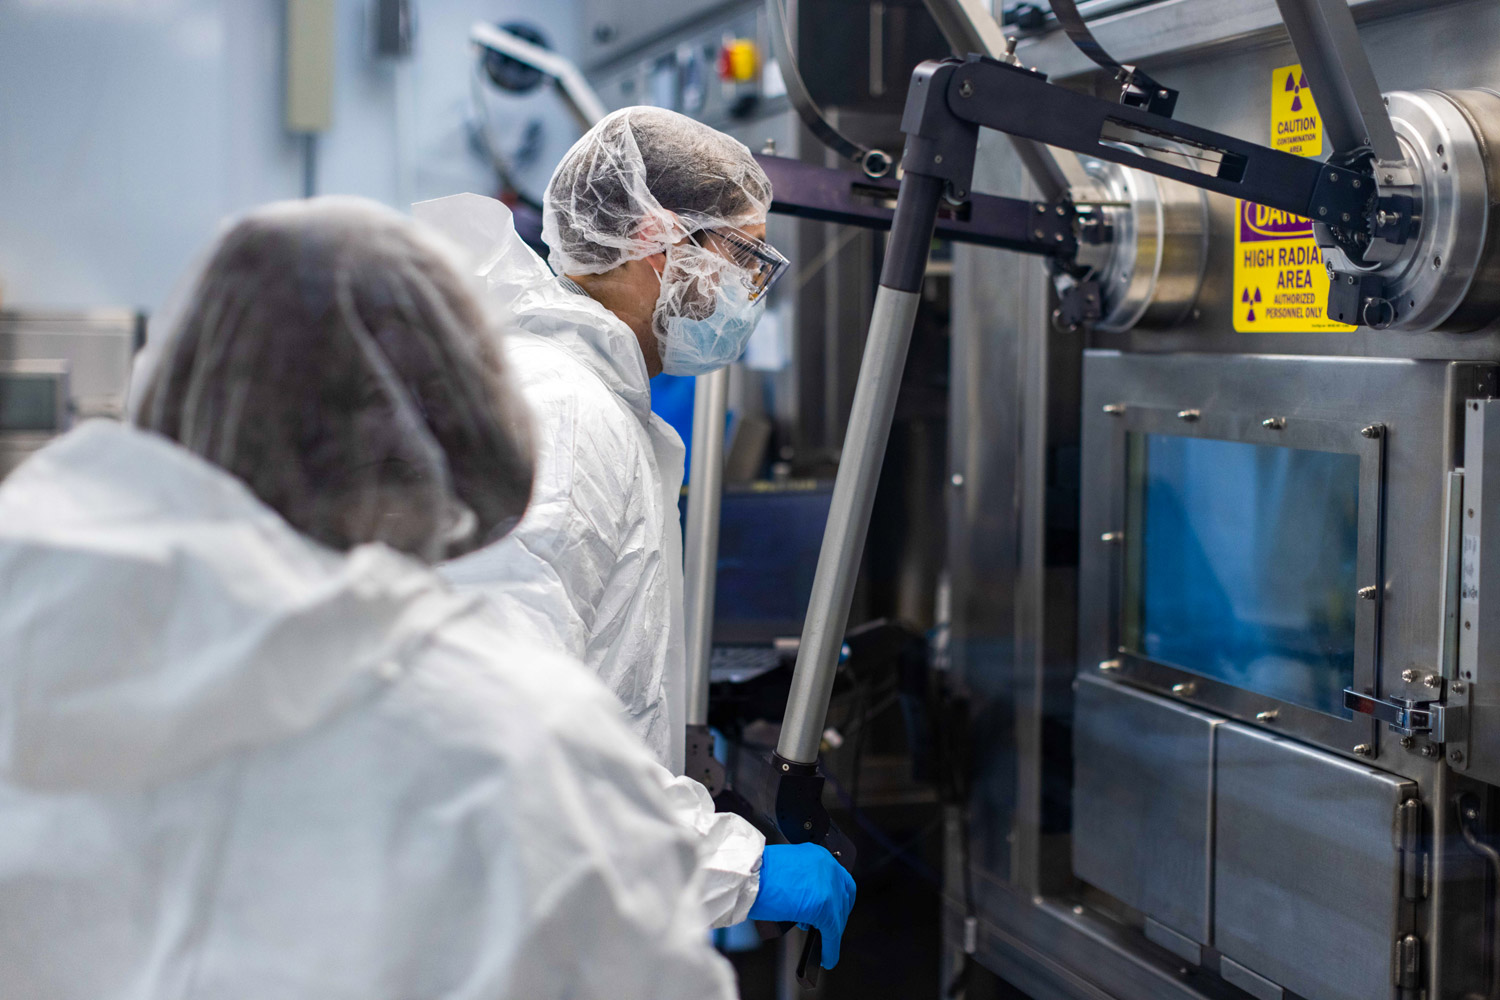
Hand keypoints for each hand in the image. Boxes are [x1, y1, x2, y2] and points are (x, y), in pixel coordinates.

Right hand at [746, 843, 856, 967]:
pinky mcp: (823, 907)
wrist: (747, 875)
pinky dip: (830, 948)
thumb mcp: (788, 870)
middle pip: (844, 898)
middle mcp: (827, 867)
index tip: (834, 912)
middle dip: (836, 916)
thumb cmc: (757, 873)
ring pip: (838, 917)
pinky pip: (832, 932)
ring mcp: (828, 886)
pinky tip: (827, 957)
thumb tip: (809, 900)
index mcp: (818, 856)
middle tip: (826, 929)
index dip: (838, 900)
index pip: (839, 881)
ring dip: (830, 930)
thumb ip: (804, 881)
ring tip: (815, 936)